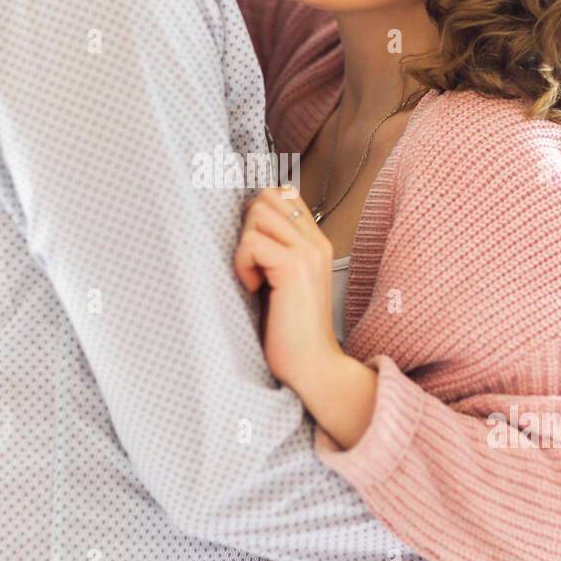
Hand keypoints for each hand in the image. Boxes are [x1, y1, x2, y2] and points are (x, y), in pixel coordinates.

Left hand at [234, 184, 379, 447]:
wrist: (312, 366)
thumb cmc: (290, 332)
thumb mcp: (282, 282)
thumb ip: (273, 250)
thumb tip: (244, 224)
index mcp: (316, 243)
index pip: (284, 194)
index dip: (258, 213)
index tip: (252, 248)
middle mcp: (316, 242)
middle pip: (267, 198)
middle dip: (248, 228)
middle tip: (253, 265)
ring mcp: (308, 252)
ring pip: (259, 213)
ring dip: (245, 246)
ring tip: (255, 278)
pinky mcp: (294, 267)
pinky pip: (252, 242)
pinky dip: (243, 264)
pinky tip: (255, 288)